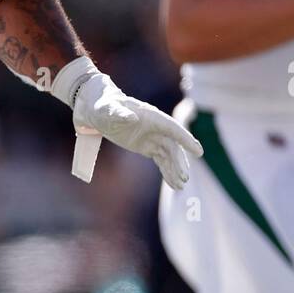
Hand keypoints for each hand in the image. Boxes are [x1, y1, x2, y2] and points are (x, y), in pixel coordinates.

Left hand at [51, 58, 202, 188]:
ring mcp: (151, 137)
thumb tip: (130, 118)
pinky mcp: (145, 146)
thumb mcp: (107, 109)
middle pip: (172, 146)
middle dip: (179, 162)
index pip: (173, 128)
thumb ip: (118, 113)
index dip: (186, 140)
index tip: (198, 151)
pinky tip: (173, 183)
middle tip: (183, 179)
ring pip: (169, 155)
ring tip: (180, 187)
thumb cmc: (102, 105)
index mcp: (151, 116)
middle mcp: (155, 127)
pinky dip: (167, 171)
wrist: (95, 109)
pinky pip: (160, 160)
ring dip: (175, 170)